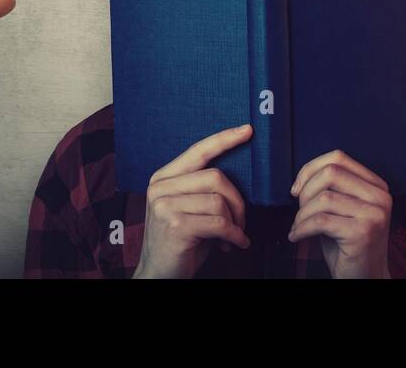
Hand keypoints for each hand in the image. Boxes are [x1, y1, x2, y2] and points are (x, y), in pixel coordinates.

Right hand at [133, 124, 252, 277]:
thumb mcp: (187, 209)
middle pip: (216, 177)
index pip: (198, 151)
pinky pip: (219, 224)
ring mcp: (165, 206)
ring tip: (233, 237)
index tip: (247, 130)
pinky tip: (234, 245)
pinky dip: (234, 236)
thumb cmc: (180, 242)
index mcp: (163, 178)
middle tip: (240, 223)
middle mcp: (160, 188)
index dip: (224, 139)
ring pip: (219, 201)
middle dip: (237, 202)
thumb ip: (203, 190)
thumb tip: (238, 178)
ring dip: (236, 222)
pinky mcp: (175, 226)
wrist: (158, 275)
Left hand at [288, 149, 391, 278]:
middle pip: (331, 173)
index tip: (296, 189)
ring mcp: (374, 214)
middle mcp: (380, 196)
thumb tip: (303, 176)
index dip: (310, 169)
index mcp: (377, 185)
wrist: (365, 278)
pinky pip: (321, 221)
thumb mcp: (342, 210)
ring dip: (302, 215)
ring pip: (324, 198)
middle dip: (306, 191)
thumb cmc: (348, 245)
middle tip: (299, 212)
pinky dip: (302, 228)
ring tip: (298, 227)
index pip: (339, 158)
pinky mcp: (363, 233)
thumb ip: (332, 188)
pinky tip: (297, 236)